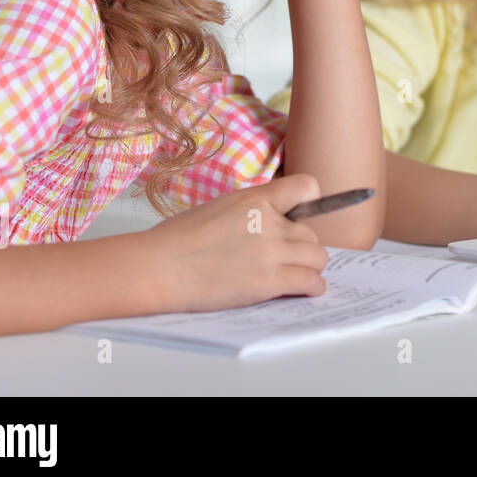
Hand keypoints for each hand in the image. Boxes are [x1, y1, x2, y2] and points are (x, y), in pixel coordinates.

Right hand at [138, 174, 330, 312]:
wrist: (159, 267)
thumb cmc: (176, 241)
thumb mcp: (219, 208)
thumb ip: (250, 213)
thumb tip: (269, 224)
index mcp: (255, 199)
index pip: (306, 187)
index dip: (309, 202)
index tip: (301, 216)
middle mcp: (269, 222)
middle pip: (311, 232)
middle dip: (303, 245)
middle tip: (289, 257)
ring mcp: (271, 251)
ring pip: (317, 256)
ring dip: (311, 266)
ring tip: (300, 274)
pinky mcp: (269, 281)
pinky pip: (311, 281)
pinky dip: (313, 287)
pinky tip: (307, 290)